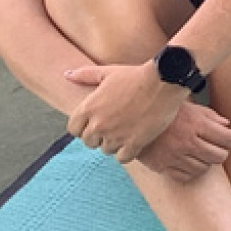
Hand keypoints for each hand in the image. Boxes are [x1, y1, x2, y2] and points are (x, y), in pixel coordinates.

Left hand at [66, 62, 186, 163]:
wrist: (164, 82)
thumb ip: (85, 75)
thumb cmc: (136, 75)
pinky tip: (134, 144)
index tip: (96, 123)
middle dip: (98, 137)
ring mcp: (115, 135)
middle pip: (89, 142)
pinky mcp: (134, 143)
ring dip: (114, 144)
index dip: (84, 127)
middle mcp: (98, 124)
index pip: (73, 129)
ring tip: (125, 133)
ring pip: (106, 150)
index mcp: (88, 108)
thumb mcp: (108, 72)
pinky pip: (123, 158)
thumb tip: (66, 75)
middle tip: (113, 128)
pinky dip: (127, 153)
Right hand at [136, 103, 230, 183]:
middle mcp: (187, 142)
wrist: (130, 118)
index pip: (229, 138)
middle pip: (219, 156)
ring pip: (204, 168)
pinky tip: (189, 161)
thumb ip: (210, 116)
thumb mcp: (189, 106)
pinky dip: (191, 171)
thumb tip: (228, 127)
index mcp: (196, 125)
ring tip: (202, 152)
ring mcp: (174, 156)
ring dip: (206, 161)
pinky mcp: (162, 166)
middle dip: (223, 151)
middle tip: (220, 145)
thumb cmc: (163, 109)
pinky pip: (186, 176)